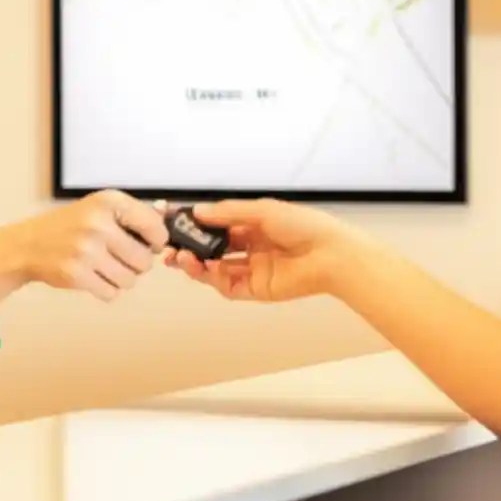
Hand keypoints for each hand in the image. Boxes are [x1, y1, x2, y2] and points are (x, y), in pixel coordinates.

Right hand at [12, 190, 168, 301]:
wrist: (28, 244)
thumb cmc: (71, 226)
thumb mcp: (100, 208)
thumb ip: (135, 215)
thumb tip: (169, 222)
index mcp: (109, 202)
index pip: (156, 228)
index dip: (157, 240)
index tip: (148, 243)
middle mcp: (98, 224)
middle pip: (145, 260)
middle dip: (138, 264)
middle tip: (120, 257)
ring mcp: (86, 250)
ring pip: (131, 280)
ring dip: (122, 278)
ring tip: (104, 266)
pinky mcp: (76, 274)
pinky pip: (112, 293)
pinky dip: (106, 289)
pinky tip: (93, 276)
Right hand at [163, 198, 375, 301]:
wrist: (330, 255)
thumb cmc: (304, 226)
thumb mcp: (262, 210)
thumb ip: (228, 213)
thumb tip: (198, 211)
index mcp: (254, 225)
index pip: (218, 225)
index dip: (196, 225)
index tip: (174, 222)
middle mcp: (252, 247)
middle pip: (213, 249)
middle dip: (190, 248)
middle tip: (170, 246)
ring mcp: (253, 269)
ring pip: (216, 269)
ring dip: (196, 264)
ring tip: (180, 257)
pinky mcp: (257, 289)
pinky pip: (228, 286)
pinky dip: (213, 278)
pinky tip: (204, 268)